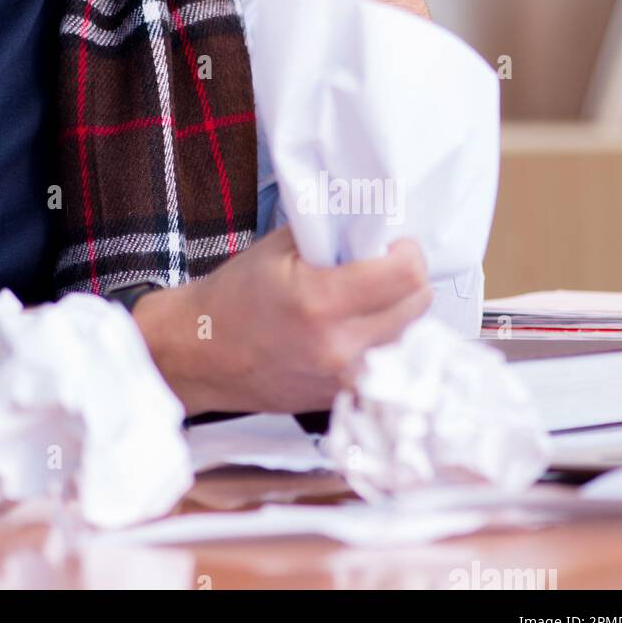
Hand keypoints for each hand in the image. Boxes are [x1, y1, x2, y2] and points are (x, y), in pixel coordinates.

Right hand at [138, 225, 431, 416]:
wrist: (203, 353)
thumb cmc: (236, 295)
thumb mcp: (279, 248)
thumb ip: (332, 235)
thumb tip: (377, 226)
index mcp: (320, 301)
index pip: (406, 276)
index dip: (407, 251)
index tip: (392, 243)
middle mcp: (341, 346)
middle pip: (418, 305)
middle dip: (406, 278)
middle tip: (380, 266)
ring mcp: (344, 379)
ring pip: (410, 335)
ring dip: (397, 310)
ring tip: (363, 297)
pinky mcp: (344, 396)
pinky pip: (387, 360)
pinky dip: (380, 338)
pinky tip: (352, 326)